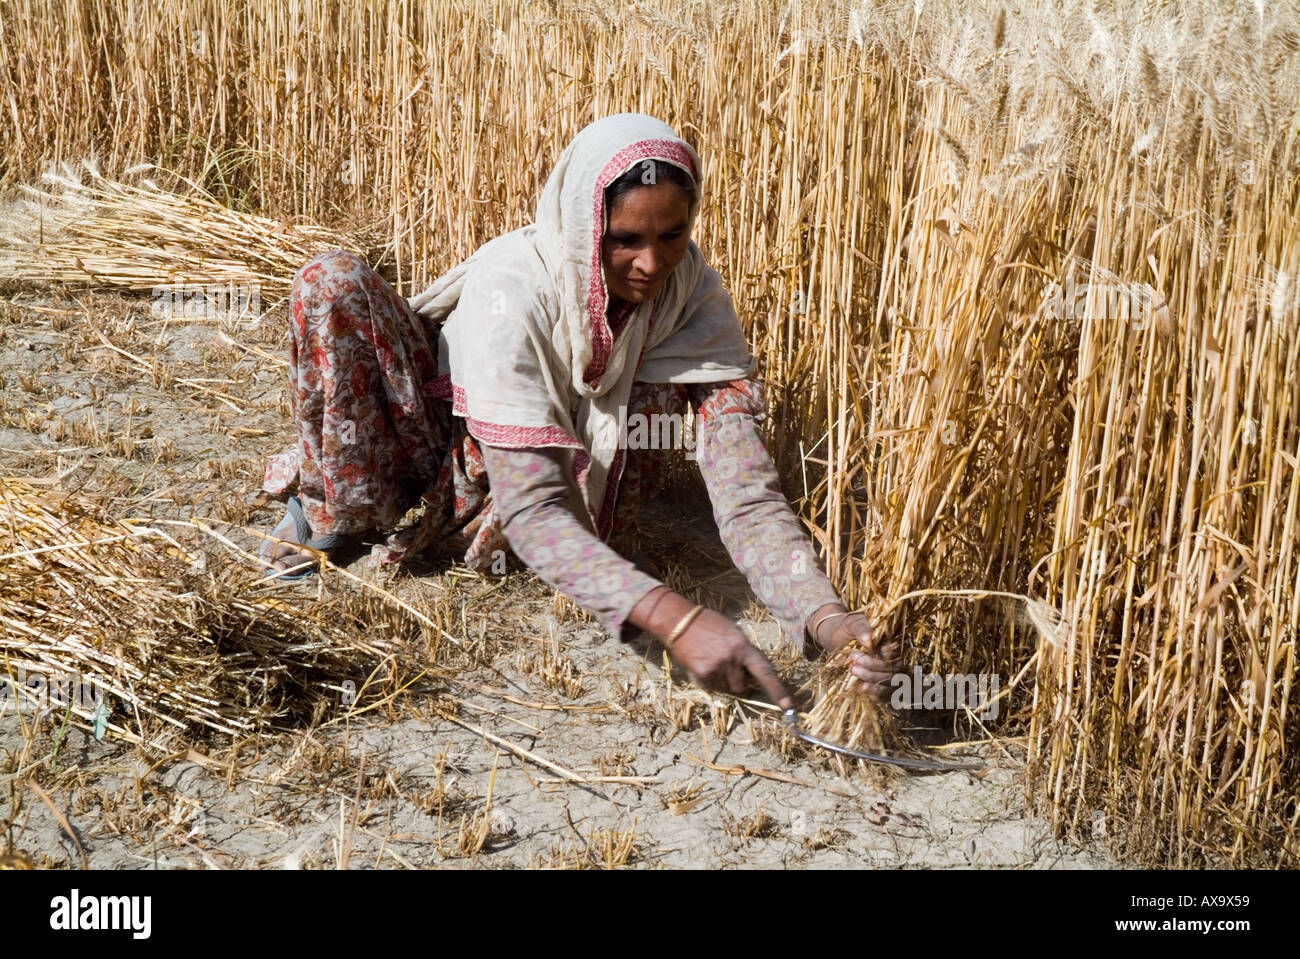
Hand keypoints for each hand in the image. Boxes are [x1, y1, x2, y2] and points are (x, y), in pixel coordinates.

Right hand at [668, 608, 792, 709]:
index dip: (778, 689)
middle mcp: (732, 658)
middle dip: (738, 683)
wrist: (679, 621)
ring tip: (712, 661)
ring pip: (725, 688)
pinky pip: (711, 686)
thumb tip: (752, 672)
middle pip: (742, 687)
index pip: (765, 671)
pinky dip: (708, 679)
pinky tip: (702, 663)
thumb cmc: (708, 624)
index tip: (788, 705)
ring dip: (722, 681)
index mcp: (743, 646)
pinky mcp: (702, 673)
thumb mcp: (733, 633)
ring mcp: (717, 667)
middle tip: (728, 668)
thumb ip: (744, 652)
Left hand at [808, 604, 901, 700]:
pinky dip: (875, 691)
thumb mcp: (852, 623)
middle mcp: (891, 658)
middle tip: (854, 661)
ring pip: (889, 681)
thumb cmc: (845, 627)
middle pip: (893, 669)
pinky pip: (883, 691)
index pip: (897, 652)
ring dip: (873, 678)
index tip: (877, 651)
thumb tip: (868, 639)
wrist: (832, 635)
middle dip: (875, 667)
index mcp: (890, 641)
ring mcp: (884, 671)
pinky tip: (863, 688)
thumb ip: (861, 629)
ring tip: (853, 670)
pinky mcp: (875, 682)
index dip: (889, 655)